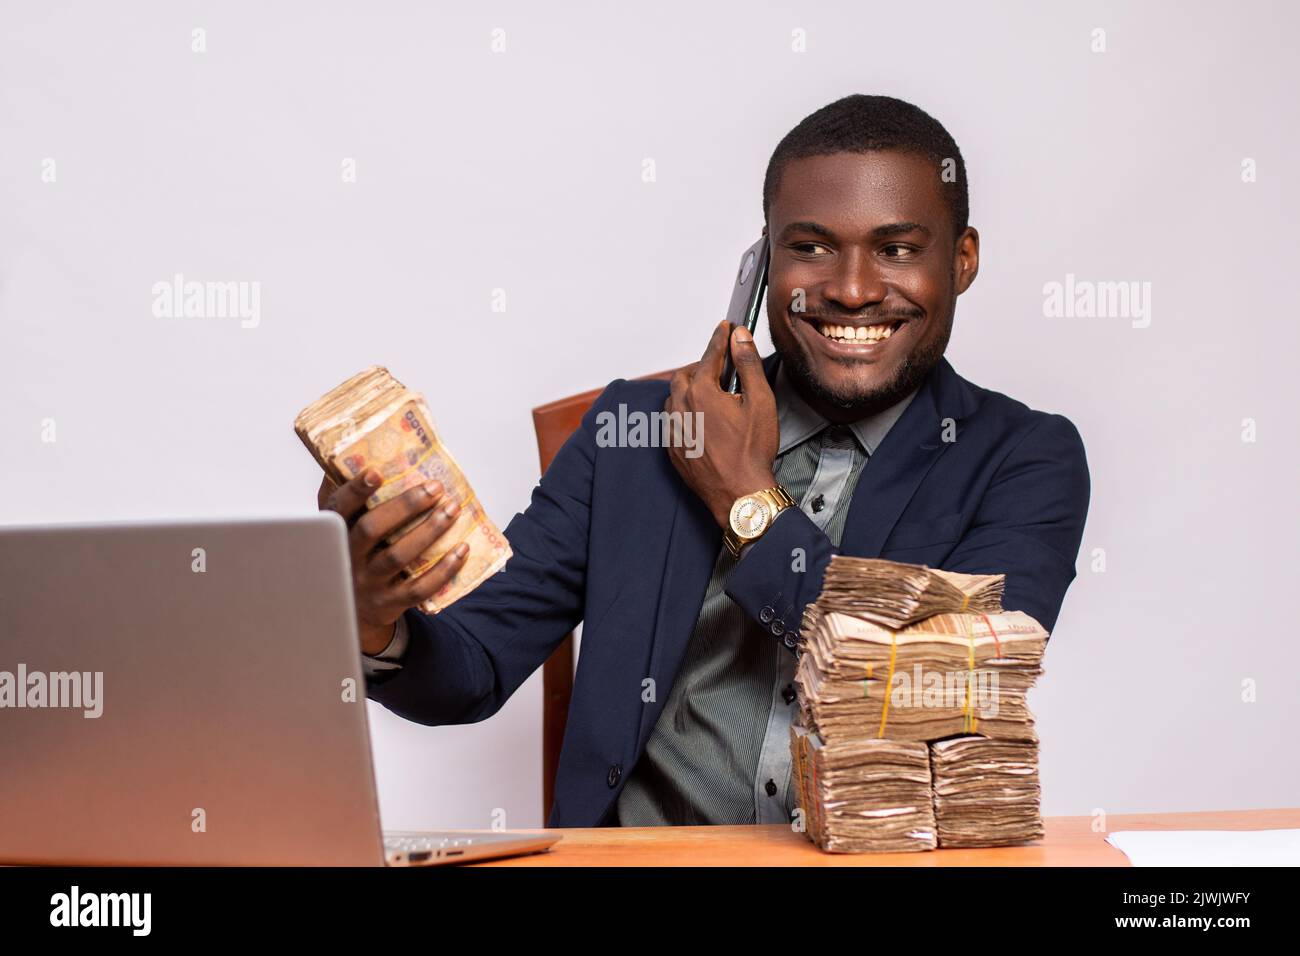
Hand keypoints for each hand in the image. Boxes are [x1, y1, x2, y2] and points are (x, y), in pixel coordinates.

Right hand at [317, 470, 468, 654]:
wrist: (351, 609)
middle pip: (372, 529)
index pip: (339, 508)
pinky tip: (462, 549)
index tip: (376, 472)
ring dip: (429, 531)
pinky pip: (419, 588)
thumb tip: (350, 454)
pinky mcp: (390, 602)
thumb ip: (341, 494)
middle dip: (406, 506)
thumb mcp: (338, 525)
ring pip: (398, 556)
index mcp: (336, 532)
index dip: (355, 491)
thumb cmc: (351, 554)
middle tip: (435, 487)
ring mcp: (369, 582)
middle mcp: (349, 557)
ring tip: (453, 509)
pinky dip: (443, 569)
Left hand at [664, 320, 779, 528]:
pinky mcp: (672, 449)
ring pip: (673, 398)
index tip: (724, 328)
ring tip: (708, 392)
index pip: (710, 356)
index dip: (719, 339)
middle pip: (685, 375)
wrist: (739, 493)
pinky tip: (698, 418)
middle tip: (718, 366)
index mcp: (702, 393)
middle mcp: (682, 409)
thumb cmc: (751, 452)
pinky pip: (671, 421)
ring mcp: (674, 431)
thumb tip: (740, 338)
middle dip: (700, 366)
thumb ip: (747, 365)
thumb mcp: (760, 402)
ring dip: (688, 389)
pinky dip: (682, 413)